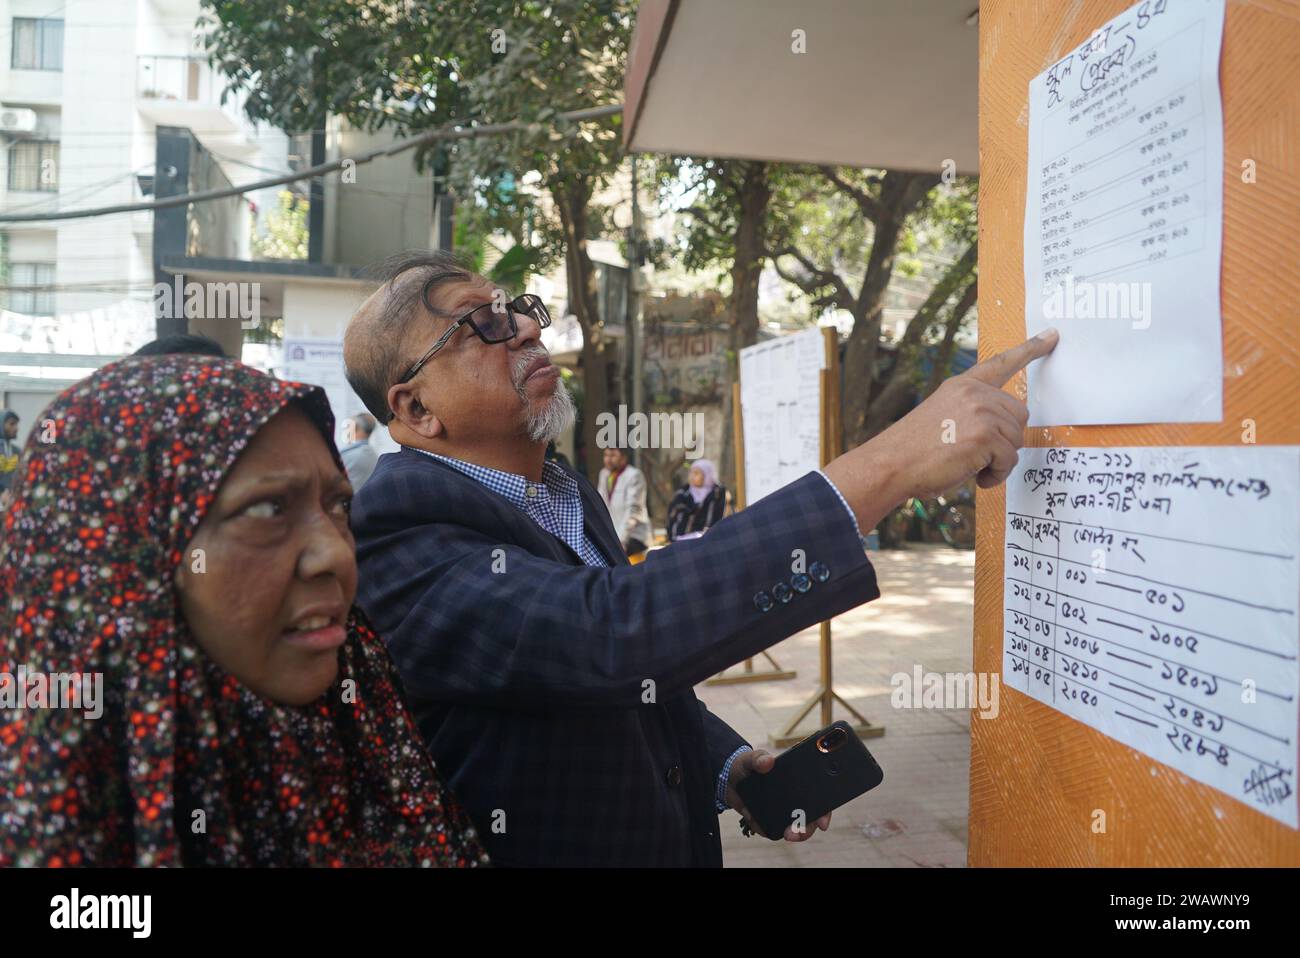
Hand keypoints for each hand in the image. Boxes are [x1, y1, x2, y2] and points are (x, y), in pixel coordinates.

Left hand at [726, 748, 831, 841]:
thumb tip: (768, 762)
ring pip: (795, 828)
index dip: (825, 812)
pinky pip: (771, 830)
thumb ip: (759, 758)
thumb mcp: (752, 758)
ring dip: (792, 834)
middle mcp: (795, 798)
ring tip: (784, 834)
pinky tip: (753, 819)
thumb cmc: (747, 764)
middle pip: (810, 818)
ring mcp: (783, 810)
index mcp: (798, 780)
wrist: (727, 777)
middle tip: (795, 833)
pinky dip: (763, 828)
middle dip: (807, 830)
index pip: (820, 797)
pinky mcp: (769, 819)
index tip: (823, 824)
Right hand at [824, 330, 1057, 530]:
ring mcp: (981, 412)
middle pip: (1019, 415)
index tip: (1053, 335)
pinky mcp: (985, 436)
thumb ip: (972, 413)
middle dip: (1004, 440)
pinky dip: (995, 475)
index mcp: (963, 385)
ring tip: (968, 466)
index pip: (1002, 363)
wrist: (890, 464)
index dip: (1031, 348)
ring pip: (1016, 440)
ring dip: (998, 461)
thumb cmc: (913, 450)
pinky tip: (973, 476)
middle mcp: (975, 393)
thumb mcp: (942, 417)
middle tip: (976, 454)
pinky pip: (1009, 460)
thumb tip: (1002, 433)